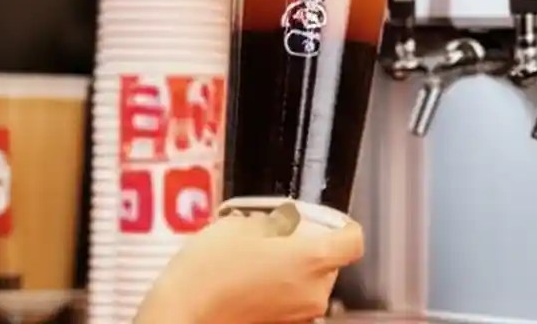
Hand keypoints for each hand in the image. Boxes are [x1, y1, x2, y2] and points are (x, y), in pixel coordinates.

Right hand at [134, 212, 364, 323]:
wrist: (183, 313)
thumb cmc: (209, 270)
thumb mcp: (243, 223)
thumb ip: (279, 222)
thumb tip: (288, 224)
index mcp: (313, 258)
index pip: (353, 241)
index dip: (342, 228)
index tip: (329, 223)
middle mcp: (315, 292)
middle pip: (329, 262)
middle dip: (308, 249)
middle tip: (275, 239)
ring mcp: (300, 316)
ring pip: (309, 283)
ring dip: (292, 271)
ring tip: (255, 262)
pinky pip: (292, 303)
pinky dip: (279, 293)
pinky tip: (251, 283)